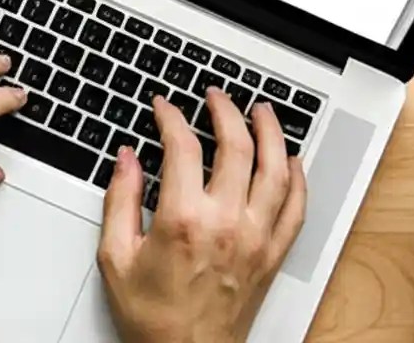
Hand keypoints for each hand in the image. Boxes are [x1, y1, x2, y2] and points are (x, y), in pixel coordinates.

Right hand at [98, 89, 306, 342]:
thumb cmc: (152, 316)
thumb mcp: (115, 256)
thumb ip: (120, 200)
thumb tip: (125, 159)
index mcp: (183, 219)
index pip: (182, 146)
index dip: (172, 117)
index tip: (165, 107)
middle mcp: (226, 223)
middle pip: (236, 146)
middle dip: (225, 111)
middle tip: (215, 97)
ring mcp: (255, 237)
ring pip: (275, 169)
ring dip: (270, 133)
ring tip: (261, 111)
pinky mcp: (272, 255)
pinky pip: (296, 208)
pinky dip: (297, 179)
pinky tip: (291, 161)